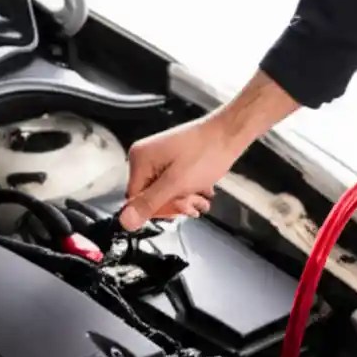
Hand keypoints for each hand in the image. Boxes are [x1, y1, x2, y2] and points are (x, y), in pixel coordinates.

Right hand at [120, 117, 235, 229]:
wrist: (230, 135)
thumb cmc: (208, 151)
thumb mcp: (176, 184)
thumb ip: (150, 203)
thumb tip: (126, 221)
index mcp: (140, 159)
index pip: (134, 199)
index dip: (156, 209)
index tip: (175, 211)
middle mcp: (147, 157)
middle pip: (151, 197)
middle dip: (174, 204)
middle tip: (192, 203)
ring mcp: (160, 159)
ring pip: (166, 194)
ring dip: (185, 200)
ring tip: (201, 198)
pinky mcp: (173, 162)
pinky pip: (174, 186)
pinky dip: (189, 192)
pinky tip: (202, 191)